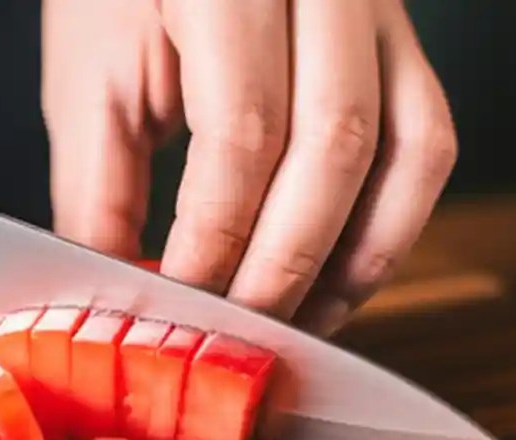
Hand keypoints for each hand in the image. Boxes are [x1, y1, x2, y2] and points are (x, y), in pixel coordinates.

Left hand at [43, 0, 457, 335]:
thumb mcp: (90, 77)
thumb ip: (99, 192)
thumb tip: (119, 299)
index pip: (244, 128)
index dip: (217, 238)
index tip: (183, 304)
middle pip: (335, 147)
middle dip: (285, 264)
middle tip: (237, 331)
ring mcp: (380, 7)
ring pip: (407, 152)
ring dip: (356, 261)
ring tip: (297, 323)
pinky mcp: (404, 40)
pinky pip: (425, 145)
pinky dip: (389, 227)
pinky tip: (337, 277)